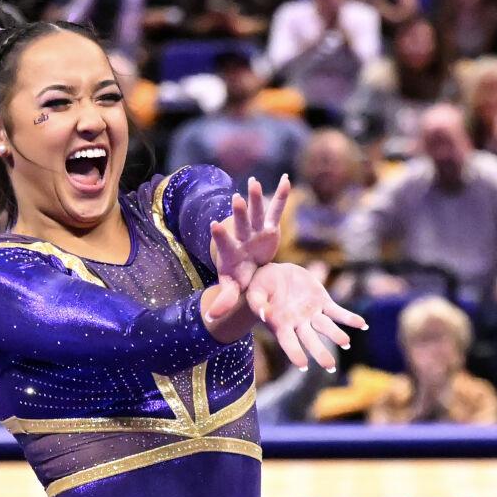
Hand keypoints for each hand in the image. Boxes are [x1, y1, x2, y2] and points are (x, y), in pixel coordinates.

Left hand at [209, 175, 290, 289]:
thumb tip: (210, 317)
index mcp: (232, 252)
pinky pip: (276, 210)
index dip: (220, 235)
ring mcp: (255, 230)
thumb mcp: (232, 287)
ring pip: (256, 213)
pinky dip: (281, 195)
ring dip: (255, 198)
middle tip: (237, 199)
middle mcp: (243, 237)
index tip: (213, 225)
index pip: (224, 243)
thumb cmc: (238, 276)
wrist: (248, 265)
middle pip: (240, 224)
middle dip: (239, 213)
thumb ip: (224, 299)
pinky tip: (286, 179)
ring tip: (254, 182)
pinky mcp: (269, 226)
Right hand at [245, 261, 367, 370]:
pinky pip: (338, 312)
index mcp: (281, 325)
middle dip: (320, 353)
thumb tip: (264, 314)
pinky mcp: (322, 302)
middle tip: (330, 367)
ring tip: (346, 343)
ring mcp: (312, 314)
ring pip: (326, 327)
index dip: (295, 354)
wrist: (275, 274)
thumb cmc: (261, 285)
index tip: (303, 366)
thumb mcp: (255, 291)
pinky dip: (350, 319)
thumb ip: (258, 303)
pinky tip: (363, 325)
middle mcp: (298, 324)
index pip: (288, 343)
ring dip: (337, 335)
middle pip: (311, 341)